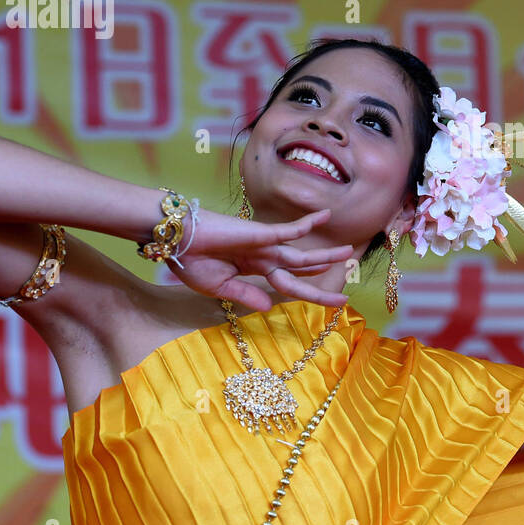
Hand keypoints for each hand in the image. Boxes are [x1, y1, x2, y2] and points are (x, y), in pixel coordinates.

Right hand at [166, 209, 353, 311]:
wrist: (174, 242)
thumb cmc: (191, 262)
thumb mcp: (220, 288)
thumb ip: (246, 295)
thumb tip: (269, 307)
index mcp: (254, 270)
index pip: (289, 283)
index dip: (310, 294)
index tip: (332, 305)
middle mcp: (264, 256)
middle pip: (301, 268)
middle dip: (323, 278)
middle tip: (346, 293)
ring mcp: (264, 244)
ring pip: (301, 252)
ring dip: (325, 254)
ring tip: (348, 253)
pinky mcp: (259, 233)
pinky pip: (287, 230)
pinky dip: (306, 224)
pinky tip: (324, 217)